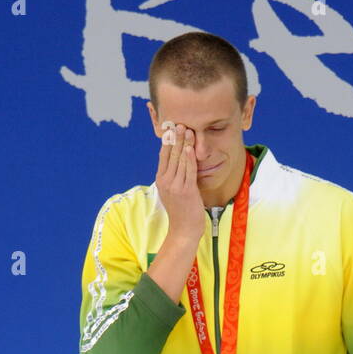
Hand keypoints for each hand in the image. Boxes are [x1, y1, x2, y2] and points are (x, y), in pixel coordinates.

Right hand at [155, 122, 204, 243]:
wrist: (184, 230)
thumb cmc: (181, 210)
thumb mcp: (173, 190)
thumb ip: (174, 175)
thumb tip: (178, 160)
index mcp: (161, 179)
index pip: (163, 155)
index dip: (168, 140)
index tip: (172, 127)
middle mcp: (165, 181)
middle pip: (171, 155)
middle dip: (176, 138)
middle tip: (180, 123)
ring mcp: (175, 186)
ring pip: (180, 160)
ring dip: (184, 144)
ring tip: (188, 130)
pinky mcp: (186, 191)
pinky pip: (189, 171)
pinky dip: (190, 158)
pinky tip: (191, 148)